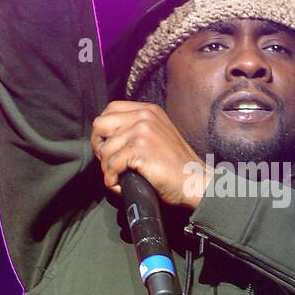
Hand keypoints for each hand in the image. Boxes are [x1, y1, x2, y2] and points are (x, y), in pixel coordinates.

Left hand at [91, 102, 211, 210]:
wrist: (195, 181)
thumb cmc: (176, 164)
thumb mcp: (158, 134)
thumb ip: (138, 127)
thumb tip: (108, 136)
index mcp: (148, 110)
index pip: (110, 109)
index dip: (103, 130)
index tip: (108, 146)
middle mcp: (144, 116)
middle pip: (100, 124)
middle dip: (98, 146)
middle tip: (108, 162)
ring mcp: (143, 132)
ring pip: (105, 150)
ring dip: (107, 169)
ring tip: (118, 178)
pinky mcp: (141, 151)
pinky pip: (112, 166)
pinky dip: (112, 180)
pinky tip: (121, 186)